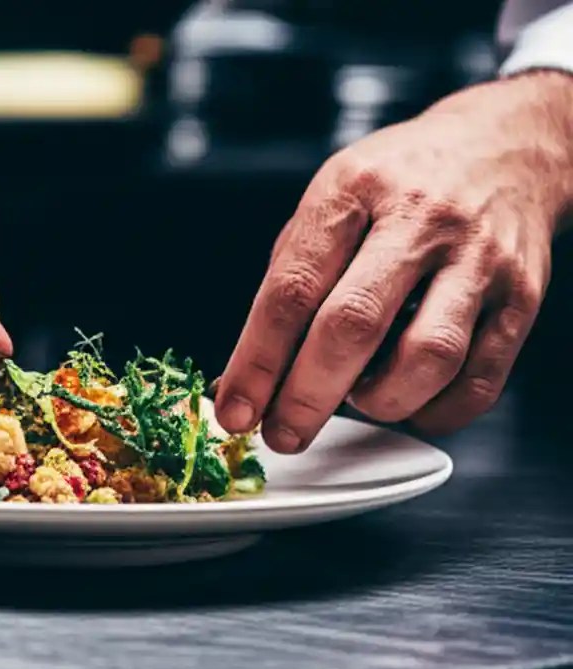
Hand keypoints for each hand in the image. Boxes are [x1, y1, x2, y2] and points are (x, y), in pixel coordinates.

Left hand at [216, 70, 572, 451]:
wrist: (503, 145)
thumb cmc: (398, 183)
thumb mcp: (330, 200)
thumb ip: (290, 278)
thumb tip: (249, 373)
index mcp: (353, 192)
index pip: (292, 289)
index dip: (257, 361)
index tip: (235, 411)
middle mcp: (419, 220)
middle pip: (353, 326)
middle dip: (307, 397)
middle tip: (283, 435)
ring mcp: (477, 257)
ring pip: (427, 357)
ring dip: (380, 402)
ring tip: (358, 400)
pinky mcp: (522, 295)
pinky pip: (480, 378)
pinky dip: (436, 411)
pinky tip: (410, 404)